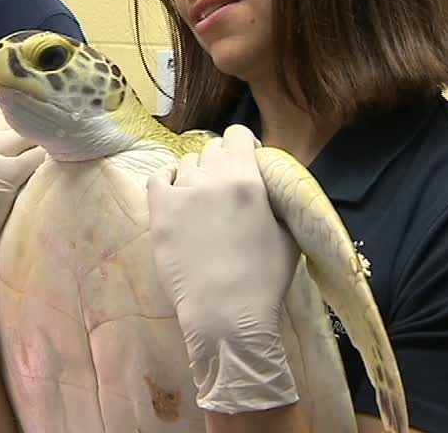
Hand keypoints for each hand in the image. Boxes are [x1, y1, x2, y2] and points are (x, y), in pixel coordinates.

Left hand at [147, 124, 300, 413]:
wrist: (224, 313)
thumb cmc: (264, 281)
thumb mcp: (288, 236)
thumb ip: (278, 204)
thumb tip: (271, 190)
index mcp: (247, 179)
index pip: (238, 135)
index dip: (242, 144)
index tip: (245, 158)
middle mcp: (213, 177)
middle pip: (212, 149)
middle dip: (220, 162)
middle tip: (224, 186)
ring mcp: (183, 192)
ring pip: (187, 164)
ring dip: (196, 174)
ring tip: (200, 198)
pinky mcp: (160, 211)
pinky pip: (158, 178)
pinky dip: (168, 180)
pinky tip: (175, 194)